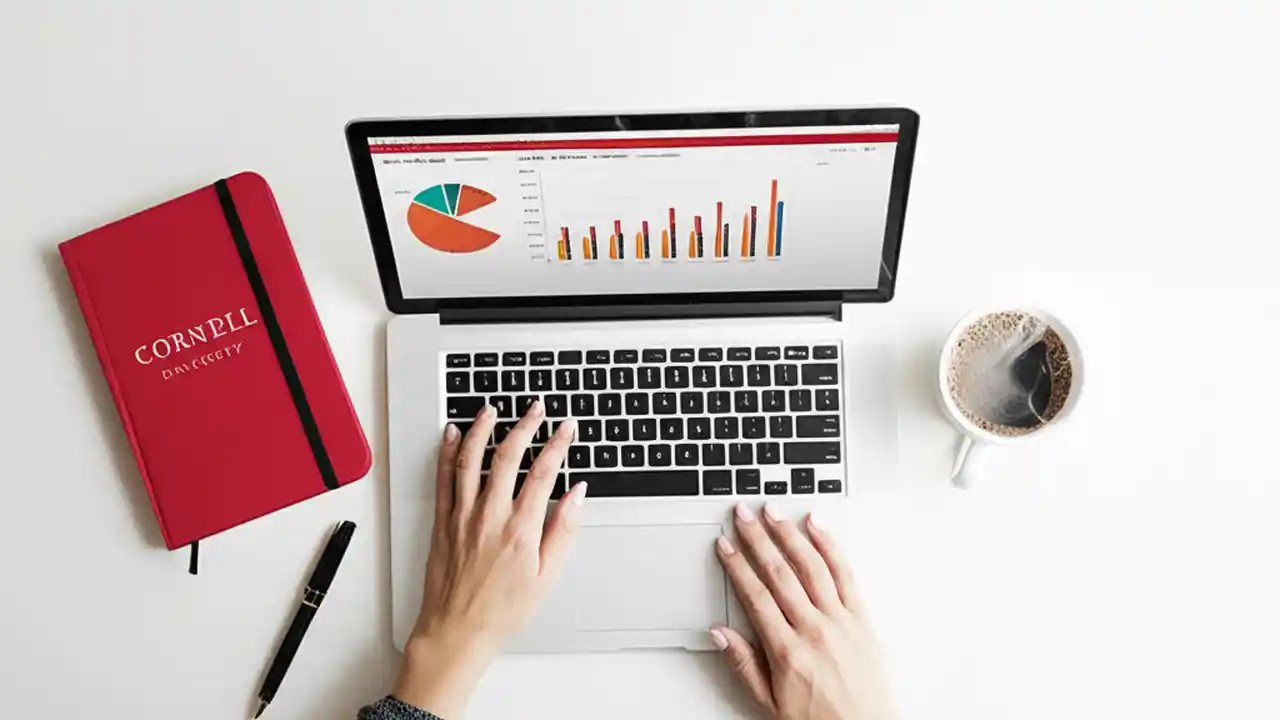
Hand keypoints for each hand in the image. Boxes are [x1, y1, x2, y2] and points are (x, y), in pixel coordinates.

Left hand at [393, 402, 583, 718]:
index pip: (543, 473)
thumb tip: (577, 496)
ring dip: (483, 429)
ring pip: (471, 460)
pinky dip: (448, 453)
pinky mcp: (442, 523)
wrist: (457, 632)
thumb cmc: (502, 611)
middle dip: (525, 425)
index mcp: (520, 529)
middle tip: (536, 408)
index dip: (557, 444)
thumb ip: (563, 531)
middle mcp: (489, 516)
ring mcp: (462, 517)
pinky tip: (454, 435)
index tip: (565, 428)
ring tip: (492, 410)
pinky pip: (443, 479)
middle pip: (508, 457)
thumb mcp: (547, 577)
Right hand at [713, 504, 895, 719]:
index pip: (755, 596)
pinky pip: (845, 574)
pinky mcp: (862, 617)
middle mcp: (814, 630)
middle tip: (742, 515)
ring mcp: (841, 620)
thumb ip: (744, 664)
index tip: (724, 545)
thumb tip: (720, 634)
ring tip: (773, 512)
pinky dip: (830, 546)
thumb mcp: (770, 702)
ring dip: (789, 534)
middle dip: (757, 539)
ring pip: (811, 566)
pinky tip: (816, 526)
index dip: (736, 566)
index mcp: (787, 651)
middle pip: (779, 573)